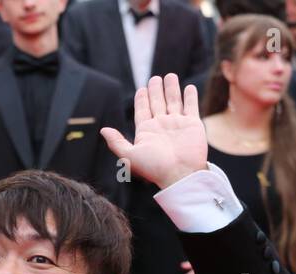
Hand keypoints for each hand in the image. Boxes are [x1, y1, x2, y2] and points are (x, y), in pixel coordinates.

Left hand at [100, 74, 207, 190]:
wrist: (180, 174)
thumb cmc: (154, 167)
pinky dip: (189, 96)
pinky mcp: (193, 124)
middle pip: (157, 103)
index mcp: (146, 131)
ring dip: (171, 89)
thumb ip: (116, 142)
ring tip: (170, 76)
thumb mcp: (130, 155)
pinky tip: (188, 87)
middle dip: (156, 90)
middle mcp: (161, 126)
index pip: (143, 110)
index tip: (141, 88)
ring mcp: (177, 124)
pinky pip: (191, 107)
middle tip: (155, 78)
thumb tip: (102, 130)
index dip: (142, 99)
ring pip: (173, 101)